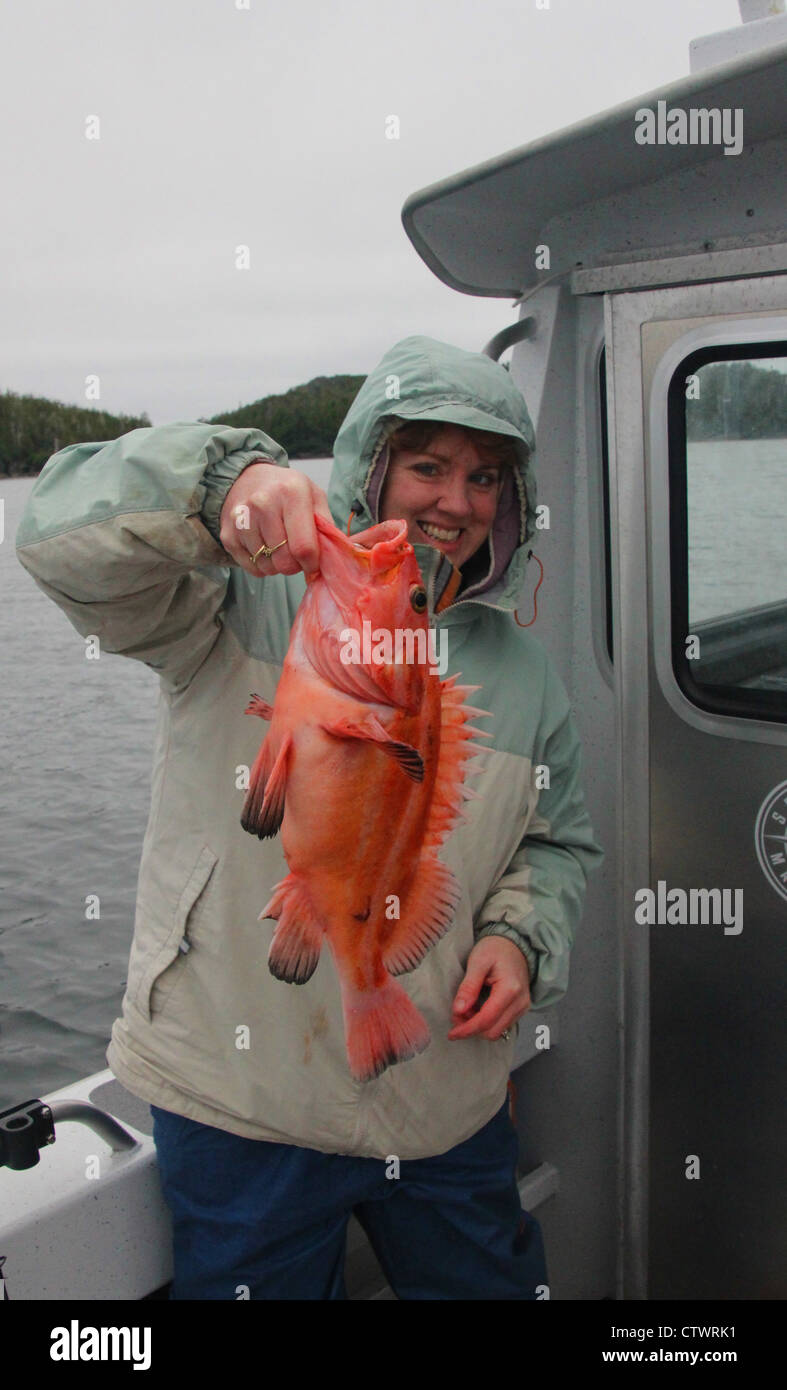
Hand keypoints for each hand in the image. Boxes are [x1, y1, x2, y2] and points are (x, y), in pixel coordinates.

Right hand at [218, 460, 334, 577]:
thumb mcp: (313, 496)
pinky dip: (261, 566)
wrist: (246, 477)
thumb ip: (326, 525)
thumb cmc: (286, 490)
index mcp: (290, 492)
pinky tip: (264, 548)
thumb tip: (334, 557)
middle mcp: (262, 503)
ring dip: (277, 565)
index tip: (313, 563)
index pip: (303, 546)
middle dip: (295, 566)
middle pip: (284, 561)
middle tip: (295, 555)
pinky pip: (250, 568)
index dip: (312, 563)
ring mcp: (241, 519)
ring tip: (278, 547)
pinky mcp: (228, 534)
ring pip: (267, 567)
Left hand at [447, 936, 530, 1041]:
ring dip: (478, 1026)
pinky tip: (477, 1009)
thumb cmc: (495, 949)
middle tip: (456, 1015)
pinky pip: (502, 1025)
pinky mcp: (520, 1009)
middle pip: (492, 1031)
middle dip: (471, 1028)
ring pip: (497, 1031)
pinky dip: (486, 1022)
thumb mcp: (477, 962)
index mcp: (510, 989)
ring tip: (466, 1009)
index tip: (452, 1033)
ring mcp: (522, 1007)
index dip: (467, 1029)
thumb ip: (468, 987)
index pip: (487, 1020)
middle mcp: (520, 1002)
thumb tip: (458, 1010)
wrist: (514, 945)